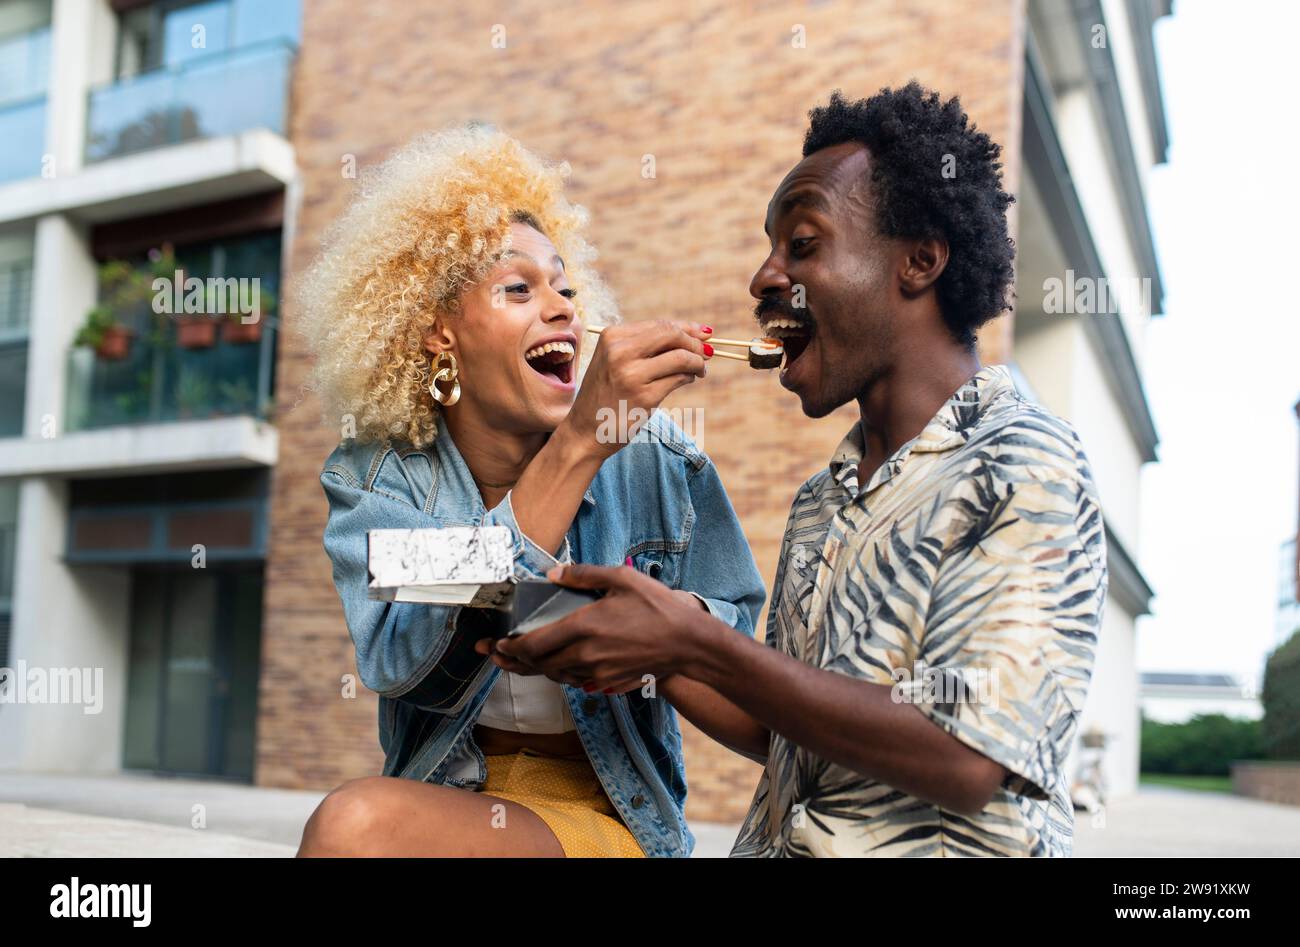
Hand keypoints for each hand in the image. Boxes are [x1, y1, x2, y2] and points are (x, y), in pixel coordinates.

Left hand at [491, 563, 717, 690]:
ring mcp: (597, 673)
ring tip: (521, 661)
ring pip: (555, 675)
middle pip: (539, 663)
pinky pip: (575, 680)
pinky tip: (558, 664)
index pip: (534, 643)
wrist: (689, 643)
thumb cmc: (658, 608)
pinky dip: (561, 673)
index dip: (510, 646)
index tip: (497, 644)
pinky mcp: (608, 684)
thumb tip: (552, 575)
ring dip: (537, 668)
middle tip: (497, 655)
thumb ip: (583, 575)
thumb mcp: (622, 578)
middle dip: (515, 660)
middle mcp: (586, 654)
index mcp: (584, 626)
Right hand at [560, 320, 711, 459]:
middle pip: (672, 335)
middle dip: (694, 343)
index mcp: (612, 337)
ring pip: (681, 356)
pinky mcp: (644, 396)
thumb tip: (700, 334)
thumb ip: (650, 345)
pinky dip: (689, 376)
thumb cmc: (606, 395)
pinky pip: (679, 378)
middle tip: (705, 353)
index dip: (687, 328)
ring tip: (699, 369)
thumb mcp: (617, 360)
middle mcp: (620, 352)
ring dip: (697, 362)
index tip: (705, 334)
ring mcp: (632, 374)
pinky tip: (688, 379)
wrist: (585, 431)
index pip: (660, 325)